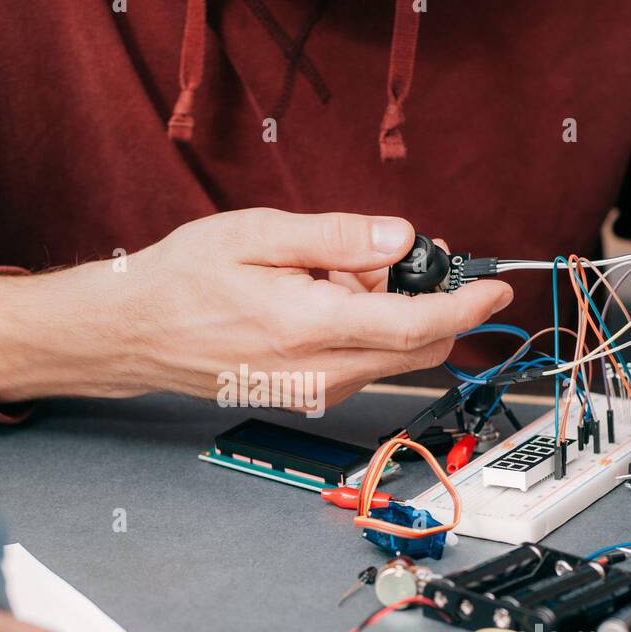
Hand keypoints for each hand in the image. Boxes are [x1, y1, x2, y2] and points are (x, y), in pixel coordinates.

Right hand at [0, 209, 513, 410]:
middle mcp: (318, 372)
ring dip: (387, 312)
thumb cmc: (183, 281)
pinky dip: (363, 329)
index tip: (496, 287)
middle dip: (427, 300)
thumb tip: (398, 238)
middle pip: (415, 347)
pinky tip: (317, 299)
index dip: (466, 306)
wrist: (135, 334)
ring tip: (326, 272)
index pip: (415, 326)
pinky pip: (362, 364)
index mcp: (308, 327)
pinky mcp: (306, 396)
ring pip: (390, 355)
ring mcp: (313, 391)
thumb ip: (334, 238)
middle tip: (387, 253)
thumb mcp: (256, 235)